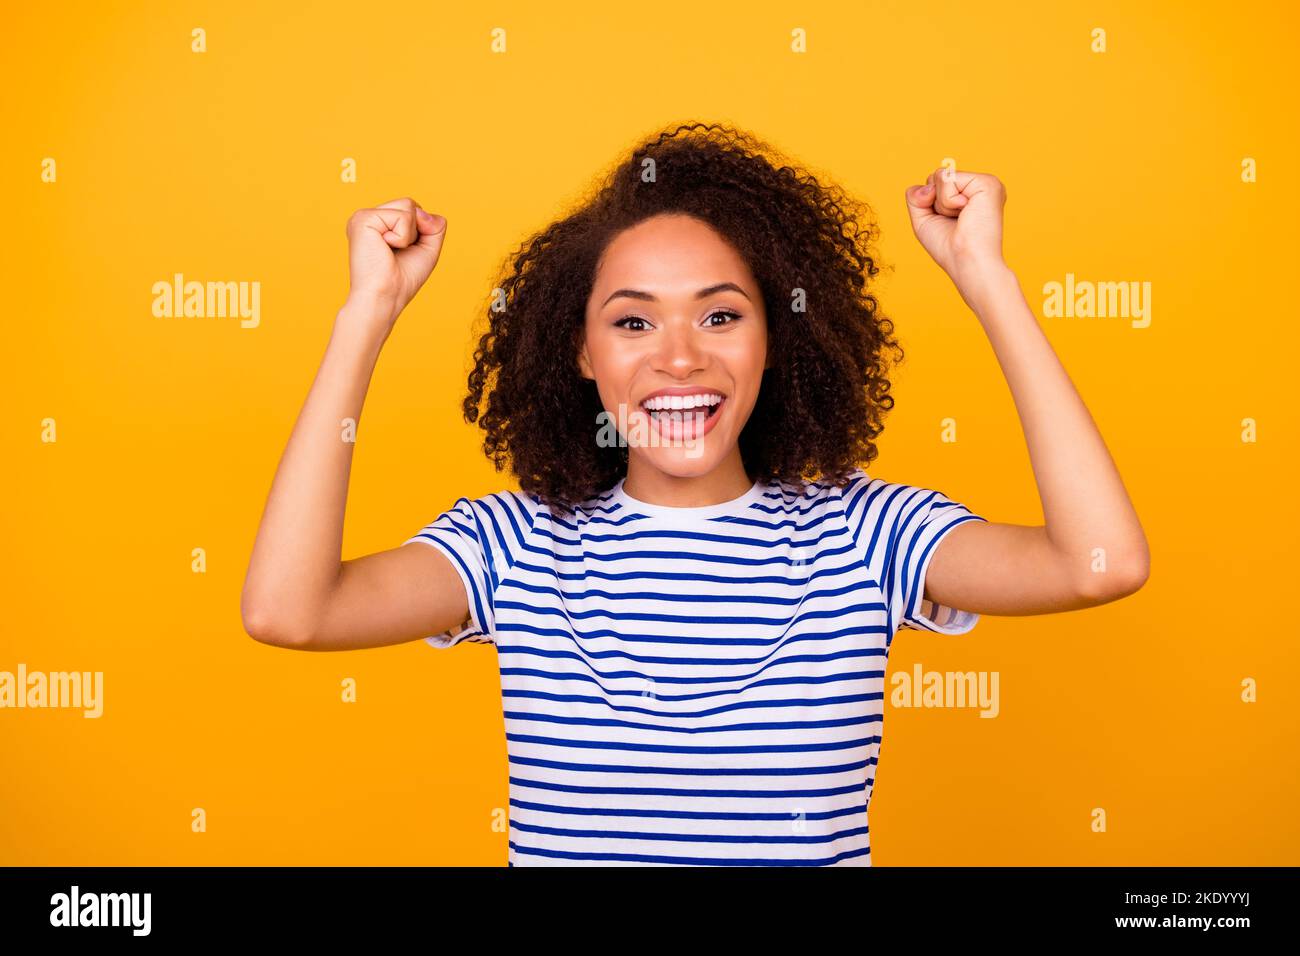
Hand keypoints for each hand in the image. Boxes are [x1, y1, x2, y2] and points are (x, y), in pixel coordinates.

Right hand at [343, 197, 447, 328]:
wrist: (385, 297)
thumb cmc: (402, 279)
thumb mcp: (427, 248)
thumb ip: (435, 225)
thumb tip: (423, 211)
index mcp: (380, 223)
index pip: (413, 210)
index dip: (421, 231)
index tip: (405, 252)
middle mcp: (370, 217)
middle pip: (411, 204)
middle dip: (416, 230)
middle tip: (398, 251)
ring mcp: (364, 216)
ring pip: (408, 205)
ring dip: (410, 233)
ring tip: (391, 249)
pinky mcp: (363, 218)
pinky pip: (402, 216)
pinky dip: (402, 237)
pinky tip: (385, 248)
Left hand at [904, 168, 1007, 307]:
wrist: (966, 262)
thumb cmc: (948, 247)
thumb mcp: (923, 219)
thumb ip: (915, 196)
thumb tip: (929, 182)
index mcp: (967, 194)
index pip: (934, 184)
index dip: (929, 204)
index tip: (948, 223)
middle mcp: (978, 186)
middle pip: (935, 176)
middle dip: (934, 202)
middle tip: (954, 221)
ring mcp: (985, 182)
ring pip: (941, 175)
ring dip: (941, 203)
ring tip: (961, 217)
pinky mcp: (987, 182)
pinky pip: (948, 177)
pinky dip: (947, 200)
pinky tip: (966, 212)